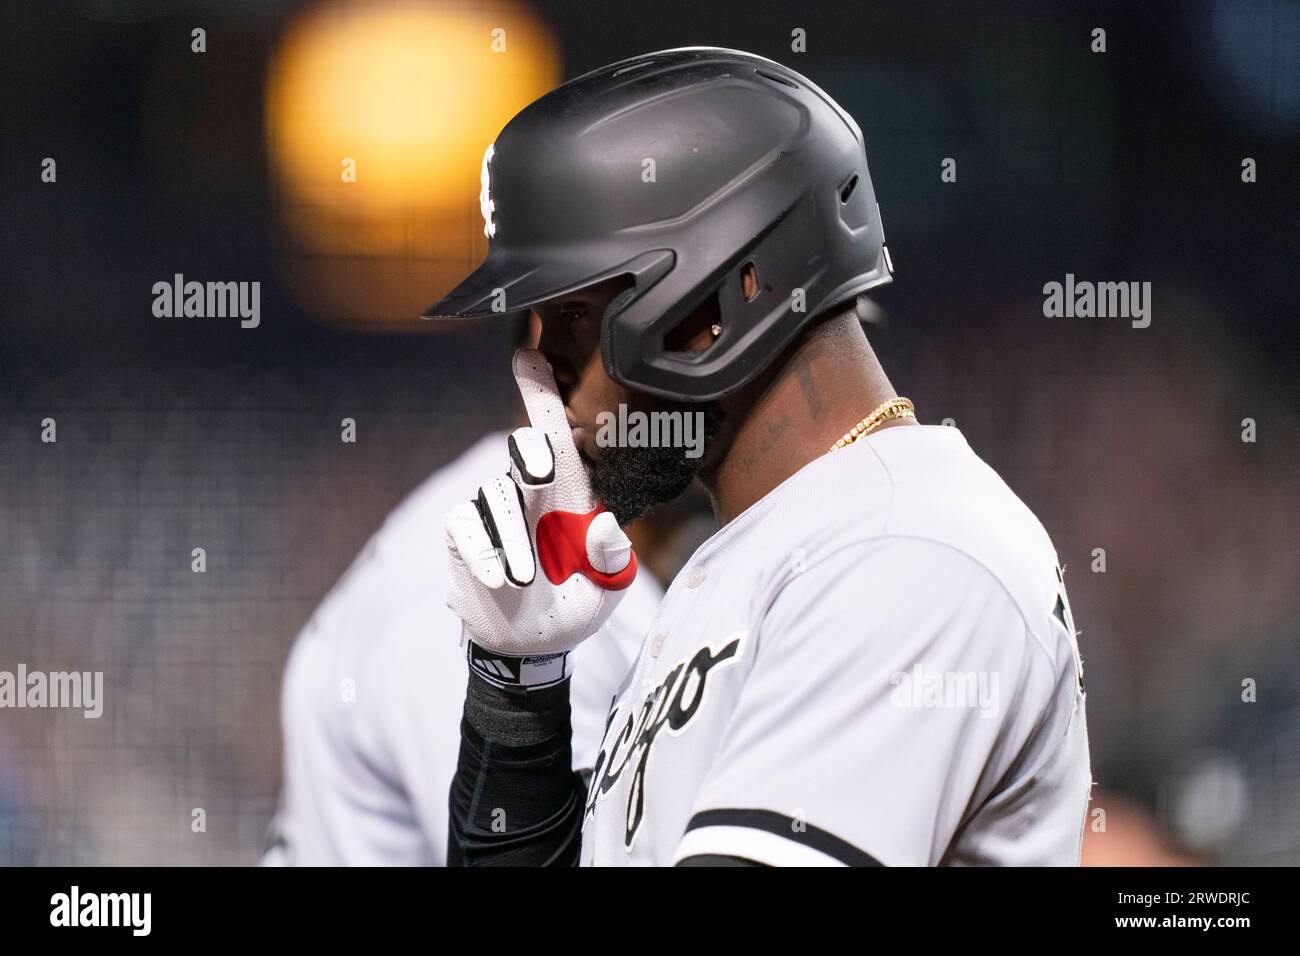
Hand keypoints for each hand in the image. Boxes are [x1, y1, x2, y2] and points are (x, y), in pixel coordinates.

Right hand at [444, 349, 636, 677]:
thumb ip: (611, 556)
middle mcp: (531, 492)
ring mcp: (496, 511)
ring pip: (497, 495)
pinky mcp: (465, 534)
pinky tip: (503, 579)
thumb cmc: (577, 606)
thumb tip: (601, 522)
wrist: (532, 647)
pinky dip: (486, 551)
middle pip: (526, 448)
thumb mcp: (607, 587)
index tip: (531, 356)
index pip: (559, 437)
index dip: (544, 396)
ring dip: (514, 537)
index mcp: (571, 496)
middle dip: (532, 450)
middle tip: (541, 467)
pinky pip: (468, 525)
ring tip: (528, 580)